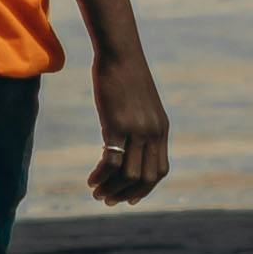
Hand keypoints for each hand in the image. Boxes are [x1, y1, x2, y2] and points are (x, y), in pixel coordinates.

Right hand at [86, 49, 169, 203]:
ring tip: (96, 193)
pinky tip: (91, 180)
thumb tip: (128, 140)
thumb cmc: (125, 74)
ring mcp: (137, 130)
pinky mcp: (118, 125)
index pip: (160, 170)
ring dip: (112, 189)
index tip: (129, 198)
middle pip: (146, 178)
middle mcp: (153, 133)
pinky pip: (111, 162)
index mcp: (161, 129)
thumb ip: (140, 123)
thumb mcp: (139, 102)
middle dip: (127, 194)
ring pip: (129, 175)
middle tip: (109, 200)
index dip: (145, 189)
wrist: (120, 53)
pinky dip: (101, 176)